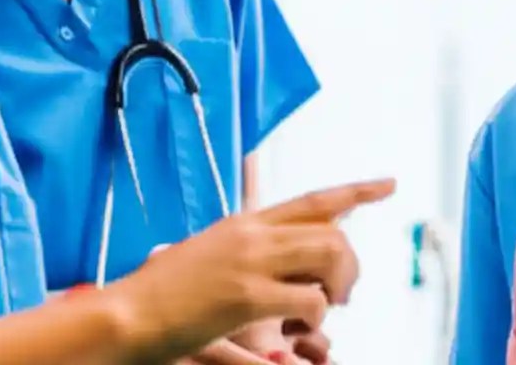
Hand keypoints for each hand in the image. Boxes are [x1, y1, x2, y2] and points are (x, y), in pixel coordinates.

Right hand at [108, 178, 395, 362]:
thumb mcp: (201, 257)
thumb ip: (238, 252)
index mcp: (243, 223)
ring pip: (330, 255)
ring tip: (320, 312)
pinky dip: (316, 318)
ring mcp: (251, 261)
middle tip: (340, 297)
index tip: (388, 185)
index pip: (313, 200)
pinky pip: (311, 300)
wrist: (127, 313)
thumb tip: (269, 262)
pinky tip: (296, 329)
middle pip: (332, 231)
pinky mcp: (248, 294)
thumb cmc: (157, 294)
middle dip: (349, 266)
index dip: (356, 191)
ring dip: (338, 287)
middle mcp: (252, 234)